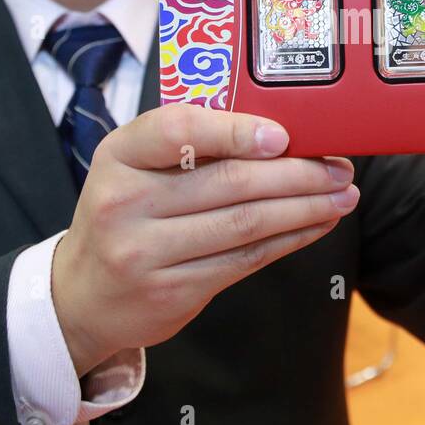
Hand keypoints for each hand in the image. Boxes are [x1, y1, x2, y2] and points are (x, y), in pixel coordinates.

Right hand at [51, 103, 358, 375]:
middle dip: (296, 174)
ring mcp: (146, 252)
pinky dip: (288, 239)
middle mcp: (126, 202)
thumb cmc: (126, 214)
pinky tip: (315, 225)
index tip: (283, 135)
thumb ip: (188, 146)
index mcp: (119, 155)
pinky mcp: (172, 291)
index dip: (234, 131)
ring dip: (304, 208)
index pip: (176, 129)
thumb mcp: (134, 167)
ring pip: (244, 224)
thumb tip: (281, 132)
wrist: (83, 295)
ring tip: (342, 196)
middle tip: (339, 167)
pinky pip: (244, 260)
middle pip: (228, 182)